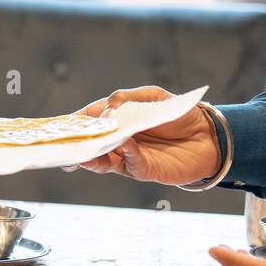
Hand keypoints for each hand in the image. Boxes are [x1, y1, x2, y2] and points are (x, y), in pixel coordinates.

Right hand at [72, 85, 219, 184]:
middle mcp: (116, 140)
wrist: (209, 136)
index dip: (72, 122)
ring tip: (83, 151)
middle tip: (61, 142)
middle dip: (74, 144)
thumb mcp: (152, 96)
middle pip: (88, 144)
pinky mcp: (142, 169)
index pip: (86, 120)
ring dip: (91, 156)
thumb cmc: (178, 114)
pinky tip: (124, 144)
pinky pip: (129, 163)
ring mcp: (127, 157)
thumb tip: (105, 112)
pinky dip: (125, 154)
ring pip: (101, 160)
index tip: (57, 124)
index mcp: (114, 120)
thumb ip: (126, 98)